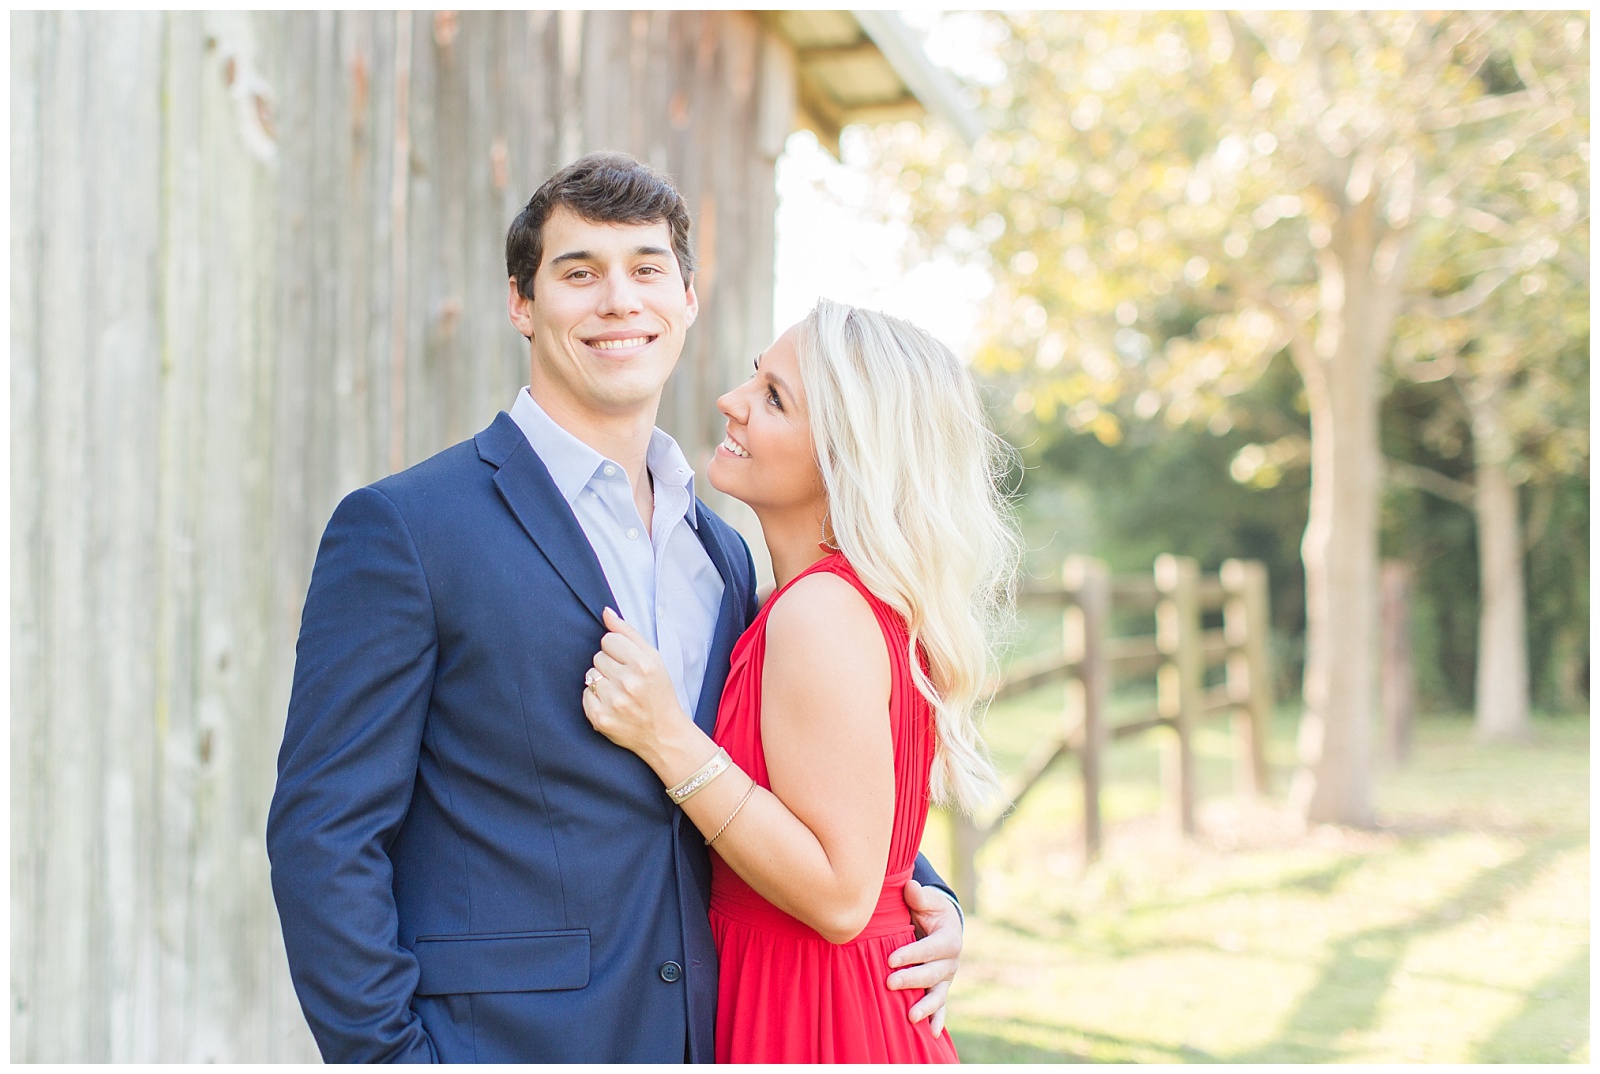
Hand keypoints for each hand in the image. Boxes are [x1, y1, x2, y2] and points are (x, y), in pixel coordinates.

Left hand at [582, 608, 691, 763]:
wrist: (663, 734)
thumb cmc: (659, 693)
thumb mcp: (654, 659)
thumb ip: (628, 633)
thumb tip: (606, 612)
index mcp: (643, 664)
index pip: (608, 640)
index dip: (617, 650)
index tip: (627, 662)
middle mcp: (628, 683)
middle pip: (597, 657)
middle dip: (609, 666)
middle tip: (626, 681)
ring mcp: (613, 702)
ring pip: (590, 675)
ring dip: (602, 682)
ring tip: (619, 693)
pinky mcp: (600, 718)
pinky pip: (585, 695)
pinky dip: (595, 699)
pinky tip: (611, 705)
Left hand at [886, 878, 962, 1034]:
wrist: (942, 923)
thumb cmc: (930, 910)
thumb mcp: (927, 900)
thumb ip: (918, 896)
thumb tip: (910, 888)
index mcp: (949, 939)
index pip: (929, 949)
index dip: (911, 954)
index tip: (890, 960)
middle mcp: (951, 962)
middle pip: (932, 974)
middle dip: (912, 980)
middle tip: (890, 983)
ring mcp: (947, 978)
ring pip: (938, 995)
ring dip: (926, 1007)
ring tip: (910, 1017)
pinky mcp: (940, 989)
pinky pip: (941, 1007)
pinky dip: (937, 1020)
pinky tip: (932, 1034)